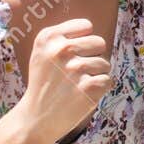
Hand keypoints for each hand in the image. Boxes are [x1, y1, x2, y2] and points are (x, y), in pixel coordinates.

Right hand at [18, 17, 111, 143]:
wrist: (35, 117)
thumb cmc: (44, 82)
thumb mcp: (42, 52)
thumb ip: (65, 37)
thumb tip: (92, 31)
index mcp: (48, 37)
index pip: (86, 26)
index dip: (84, 40)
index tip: (73, 53)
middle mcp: (61, 50)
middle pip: (100, 42)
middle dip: (93, 57)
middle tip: (76, 71)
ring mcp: (76, 68)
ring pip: (105, 63)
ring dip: (95, 75)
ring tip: (76, 85)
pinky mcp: (88, 87)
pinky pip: (107, 80)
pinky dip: (99, 89)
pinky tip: (82, 95)